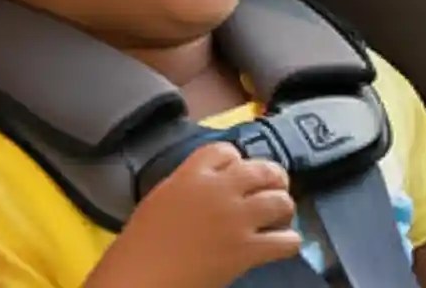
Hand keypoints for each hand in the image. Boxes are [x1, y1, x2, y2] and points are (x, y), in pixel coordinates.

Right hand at [85, 142, 299, 287]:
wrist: (136, 280)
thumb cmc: (139, 246)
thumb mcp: (162, 199)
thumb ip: (190, 185)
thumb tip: (214, 185)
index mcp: (192, 175)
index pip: (228, 151)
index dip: (238, 162)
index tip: (240, 175)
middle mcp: (220, 190)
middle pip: (265, 170)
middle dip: (274, 181)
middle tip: (274, 192)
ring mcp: (236, 219)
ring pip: (282, 201)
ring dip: (284, 210)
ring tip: (278, 220)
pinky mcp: (246, 250)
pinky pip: (287, 240)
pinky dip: (289, 242)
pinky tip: (282, 244)